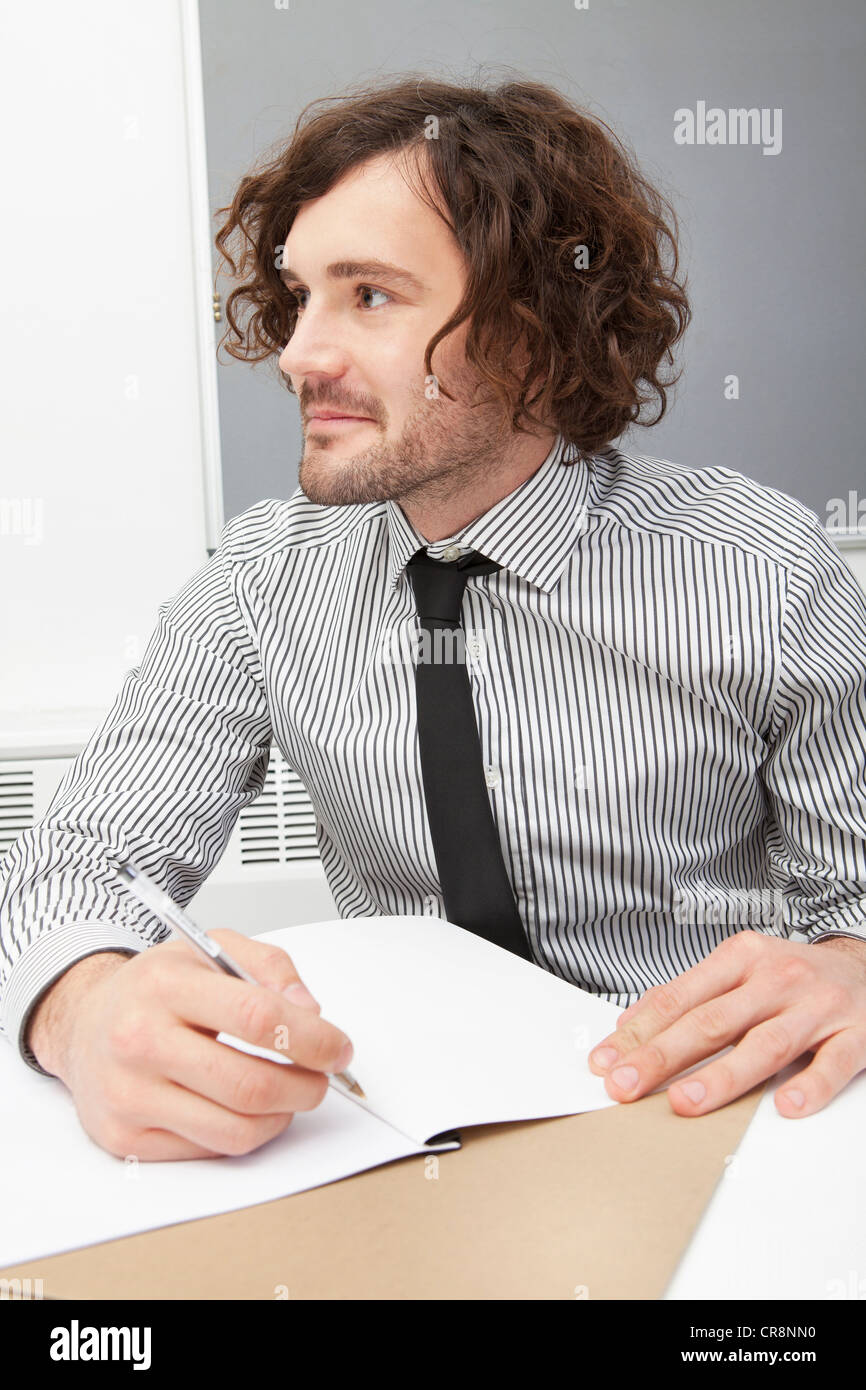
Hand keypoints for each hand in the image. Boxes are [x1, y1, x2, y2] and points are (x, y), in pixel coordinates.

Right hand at [28, 931, 353, 1159]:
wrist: (84, 1023)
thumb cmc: (154, 988)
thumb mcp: (212, 949)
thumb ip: (270, 967)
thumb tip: (311, 1010)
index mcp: (165, 985)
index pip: (259, 1017)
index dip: (313, 1038)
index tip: (338, 1047)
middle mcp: (139, 1040)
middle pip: (251, 1084)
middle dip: (306, 1087)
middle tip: (320, 1078)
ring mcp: (129, 1095)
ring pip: (235, 1130)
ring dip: (282, 1117)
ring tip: (289, 1094)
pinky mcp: (126, 1138)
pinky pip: (210, 1150)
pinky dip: (244, 1133)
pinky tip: (244, 1108)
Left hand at [587, 930, 865, 1117]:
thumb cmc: (792, 975)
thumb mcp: (739, 969)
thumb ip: (687, 994)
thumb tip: (630, 1023)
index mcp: (741, 957)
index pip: (679, 998)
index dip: (638, 1032)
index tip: (605, 1061)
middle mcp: (777, 978)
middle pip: (712, 1021)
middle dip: (662, 1056)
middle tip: (626, 1085)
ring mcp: (817, 1007)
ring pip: (765, 1044)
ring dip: (723, 1075)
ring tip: (686, 1100)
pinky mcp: (857, 1034)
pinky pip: (832, 1063)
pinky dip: (810, 1085)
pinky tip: (785, 1105)